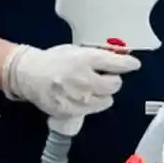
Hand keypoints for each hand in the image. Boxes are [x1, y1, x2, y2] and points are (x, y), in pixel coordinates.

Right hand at [2, 44, 140, 117]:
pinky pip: (94, 109)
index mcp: (85, 59)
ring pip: (108, 100)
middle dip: (113, 80)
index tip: (134, 64)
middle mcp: (84, 79)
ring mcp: (79, 98)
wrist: (29, 75)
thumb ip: (97, 55)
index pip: (116, 63)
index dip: (128, 64)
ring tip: (92, 88)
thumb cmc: (54, 60)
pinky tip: (83, 97)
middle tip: (106, 78)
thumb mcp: (75, 51)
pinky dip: (93, 103)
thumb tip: (120, 56)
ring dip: (104, 94)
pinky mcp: (73, 111)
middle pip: (115, 84)